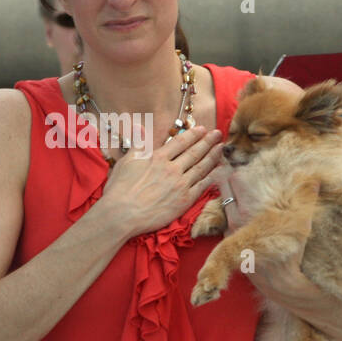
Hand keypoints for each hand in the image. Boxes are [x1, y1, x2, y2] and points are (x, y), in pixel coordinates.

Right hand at [99, 125, 222, 236]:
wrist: (123, 214)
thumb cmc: (120, 189)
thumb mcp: (126, 161)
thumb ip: (138, 143)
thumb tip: (139, 126)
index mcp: (158, 158)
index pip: (180, 142)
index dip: (193, 134)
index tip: (202, 129)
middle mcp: (172, 169)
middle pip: (194, 152)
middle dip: (207, 141)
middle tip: (218, 133)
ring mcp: (180, 185)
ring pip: (201, 167)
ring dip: (213, 156)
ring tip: (221, 148)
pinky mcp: (185, 201)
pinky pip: (203, 186)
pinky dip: (212, 176)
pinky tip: (219, 170)